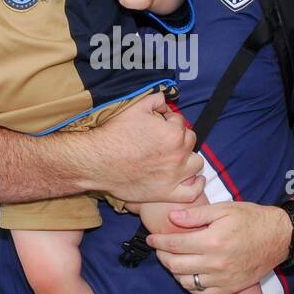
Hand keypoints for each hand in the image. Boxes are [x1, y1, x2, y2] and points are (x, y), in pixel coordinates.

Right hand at [82, 92, 202, 203]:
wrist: (97, 161)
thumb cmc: (114, 134)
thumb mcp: (135, 107)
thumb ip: (155, 100)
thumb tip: (165, 102)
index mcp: (173, 133)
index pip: (180, 122)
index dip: (170, 120)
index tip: (160, 124)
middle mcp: (178, 155)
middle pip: (190, 141)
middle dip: (179, 137)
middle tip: (164, 140)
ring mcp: (174, 176)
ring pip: (196, 164)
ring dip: (188, 158)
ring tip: (176, 157)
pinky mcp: (166, 193)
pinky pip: (192, 192)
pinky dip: (196, 186)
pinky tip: (194, 179)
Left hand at [146, 201, 289, 293]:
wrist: (279, 237)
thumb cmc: (252, 219)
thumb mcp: (224, 209)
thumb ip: (196, 214)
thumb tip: (172, 217)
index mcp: (213, 241)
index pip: (175, 245)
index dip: (158, 242)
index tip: (151, 238)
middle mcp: (216, 263)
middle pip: (176, 265)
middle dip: (162, 256)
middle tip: (159, 248)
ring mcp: (222, 279)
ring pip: (185, 281)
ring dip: (174, 271)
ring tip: (172, 260)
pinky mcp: (229, 288)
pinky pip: (201, 293)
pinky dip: (189, 285)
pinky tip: (188, 274)